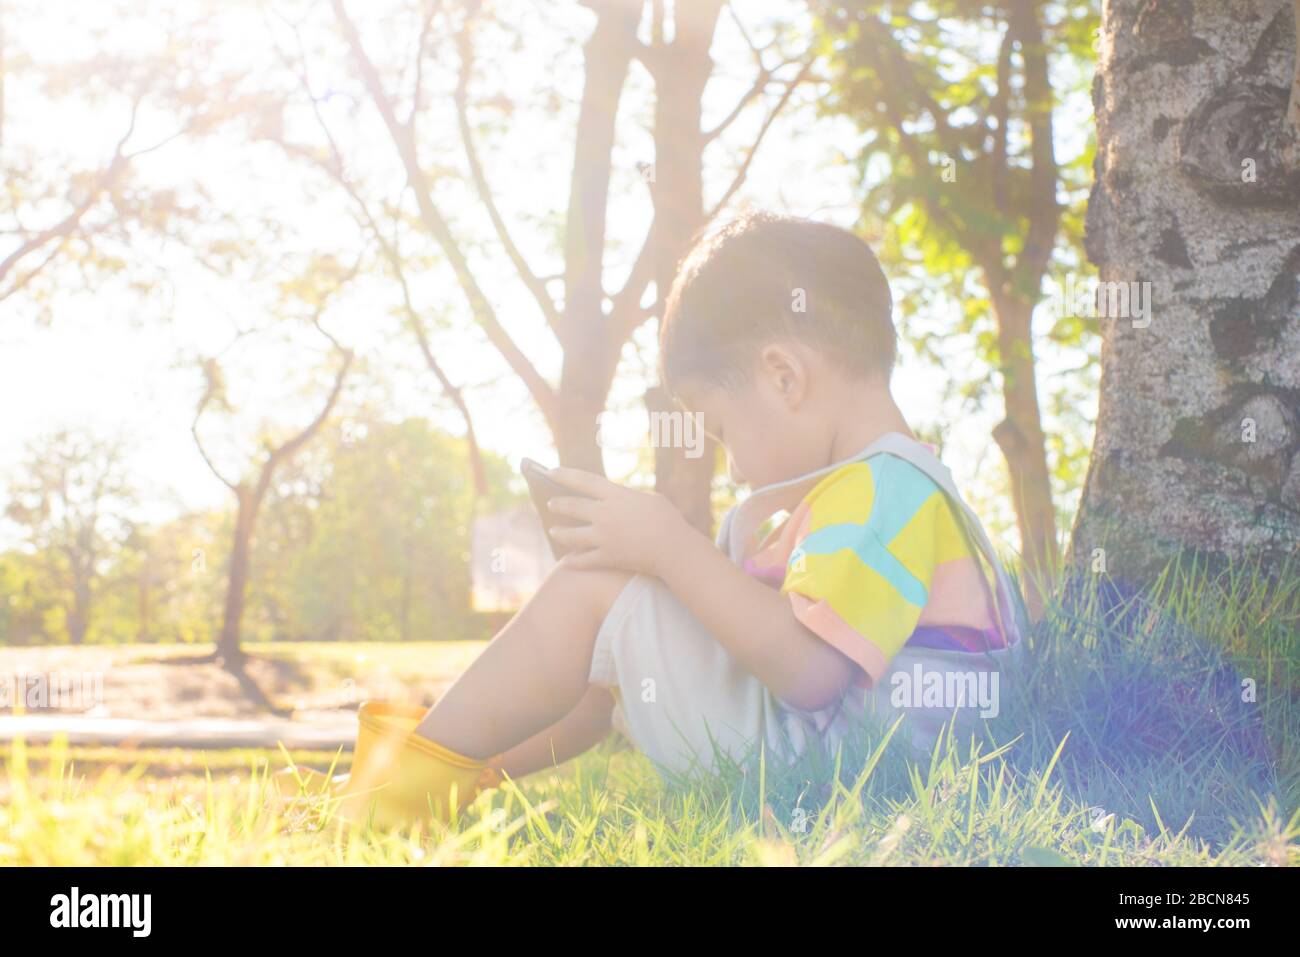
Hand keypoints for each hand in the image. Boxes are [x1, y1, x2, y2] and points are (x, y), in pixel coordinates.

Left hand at [544, 466, 688, 576]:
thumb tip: (615, 499)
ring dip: (560, 533)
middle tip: (551, 504)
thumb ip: (628, 497)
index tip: (551, 472)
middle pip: (573, 506)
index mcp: (616, 495)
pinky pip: (584, 560)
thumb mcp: (649, 499)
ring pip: (571, 535)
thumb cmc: (668, 520)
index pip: (583, 480)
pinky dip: (574, 561)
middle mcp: (605, 514)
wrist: (674, 549)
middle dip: (558, 504)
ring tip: (553, 532)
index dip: (565, 475)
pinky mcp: (607, 557)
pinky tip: (566, 561)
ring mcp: (604, 537)